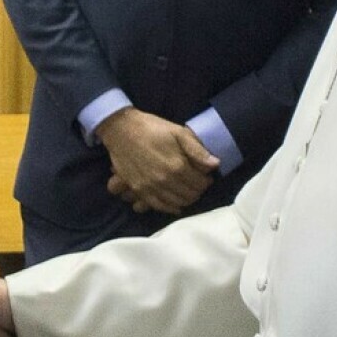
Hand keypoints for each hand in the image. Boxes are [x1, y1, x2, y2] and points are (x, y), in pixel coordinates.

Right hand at [94, 107, 217, 215]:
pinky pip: (158, 206)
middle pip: (190, 195)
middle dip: (198, 190)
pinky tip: (175, 204)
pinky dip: (170, 207)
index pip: (200, 183)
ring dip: (186, 200)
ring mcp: (151, 187)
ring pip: (176, 203)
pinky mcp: (139, 190)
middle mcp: (165, 180)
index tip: (206, 176)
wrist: (121, 129)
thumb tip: (215, 164)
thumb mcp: (178, 132)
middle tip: (198, 183)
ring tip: (187, 191)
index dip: (206, 181)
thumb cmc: (151, 128)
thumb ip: (197, 149)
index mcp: (177, 166)